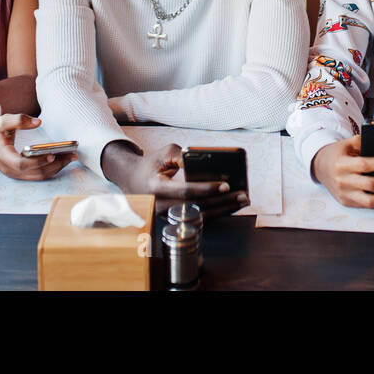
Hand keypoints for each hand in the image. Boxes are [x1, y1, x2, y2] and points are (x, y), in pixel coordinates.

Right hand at [0, 114, 76, 180]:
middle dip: (55, 165)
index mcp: (5, 157)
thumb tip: (38, 122)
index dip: (38, 161)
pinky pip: (36, 175)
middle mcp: (10, 169)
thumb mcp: (2, 122)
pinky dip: (50, 170)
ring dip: (55, 168)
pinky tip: (60, 161)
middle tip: (72, 155)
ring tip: (70, 158)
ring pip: (38, 176)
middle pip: (35, 173)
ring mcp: (14, 174)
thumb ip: (19, 120)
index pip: (23, 164)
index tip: (52, 155)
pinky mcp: (18, 174)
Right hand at [101, 141, 247, 218]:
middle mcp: (160, 206)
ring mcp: (166, 216)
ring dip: (222, 210)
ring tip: (240, 202)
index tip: (226, 185)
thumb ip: (183, 155)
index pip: (185, 191)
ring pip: (198, 217)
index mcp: (156, 187)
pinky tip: (229, 206)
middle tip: (242, 195)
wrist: (132, 180)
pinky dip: (215, 213)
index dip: (207, 189)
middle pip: (196, 207)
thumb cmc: (152, 164)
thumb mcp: (165, 153)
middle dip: (222, 202)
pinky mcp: (172, 220)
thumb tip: (205, 163)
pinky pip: (196, 219)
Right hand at [312, 135, 373, 208]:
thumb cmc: (338, 153)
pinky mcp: (347, 203)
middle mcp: (342, 181)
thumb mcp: (347, 143)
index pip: (365, 165)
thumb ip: (364, 142)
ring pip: (371, 200)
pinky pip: (368, 205)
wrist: (319, 166)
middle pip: (371, 184)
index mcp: (341, 164)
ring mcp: (344, 194)